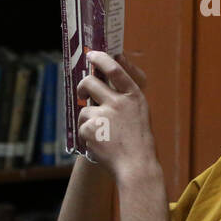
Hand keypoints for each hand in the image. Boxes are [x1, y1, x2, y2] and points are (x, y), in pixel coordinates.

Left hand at [77, 51, 158, 183]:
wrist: (136, 166)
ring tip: (103, 135)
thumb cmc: (139, 141)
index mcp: (133, 96)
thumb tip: (101, 88)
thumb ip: (123, 100)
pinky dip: (88, 136)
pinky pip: (83, 127)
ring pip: (85, 110)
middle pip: (90, 82)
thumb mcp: (138, 114)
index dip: (101, 59)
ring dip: (89, 120)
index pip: (115, 69)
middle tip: (82, 92)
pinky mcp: (90, 129)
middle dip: (82, 86)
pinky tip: (101, 144)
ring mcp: (103, 115)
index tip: (91, 55)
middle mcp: (118, 102)